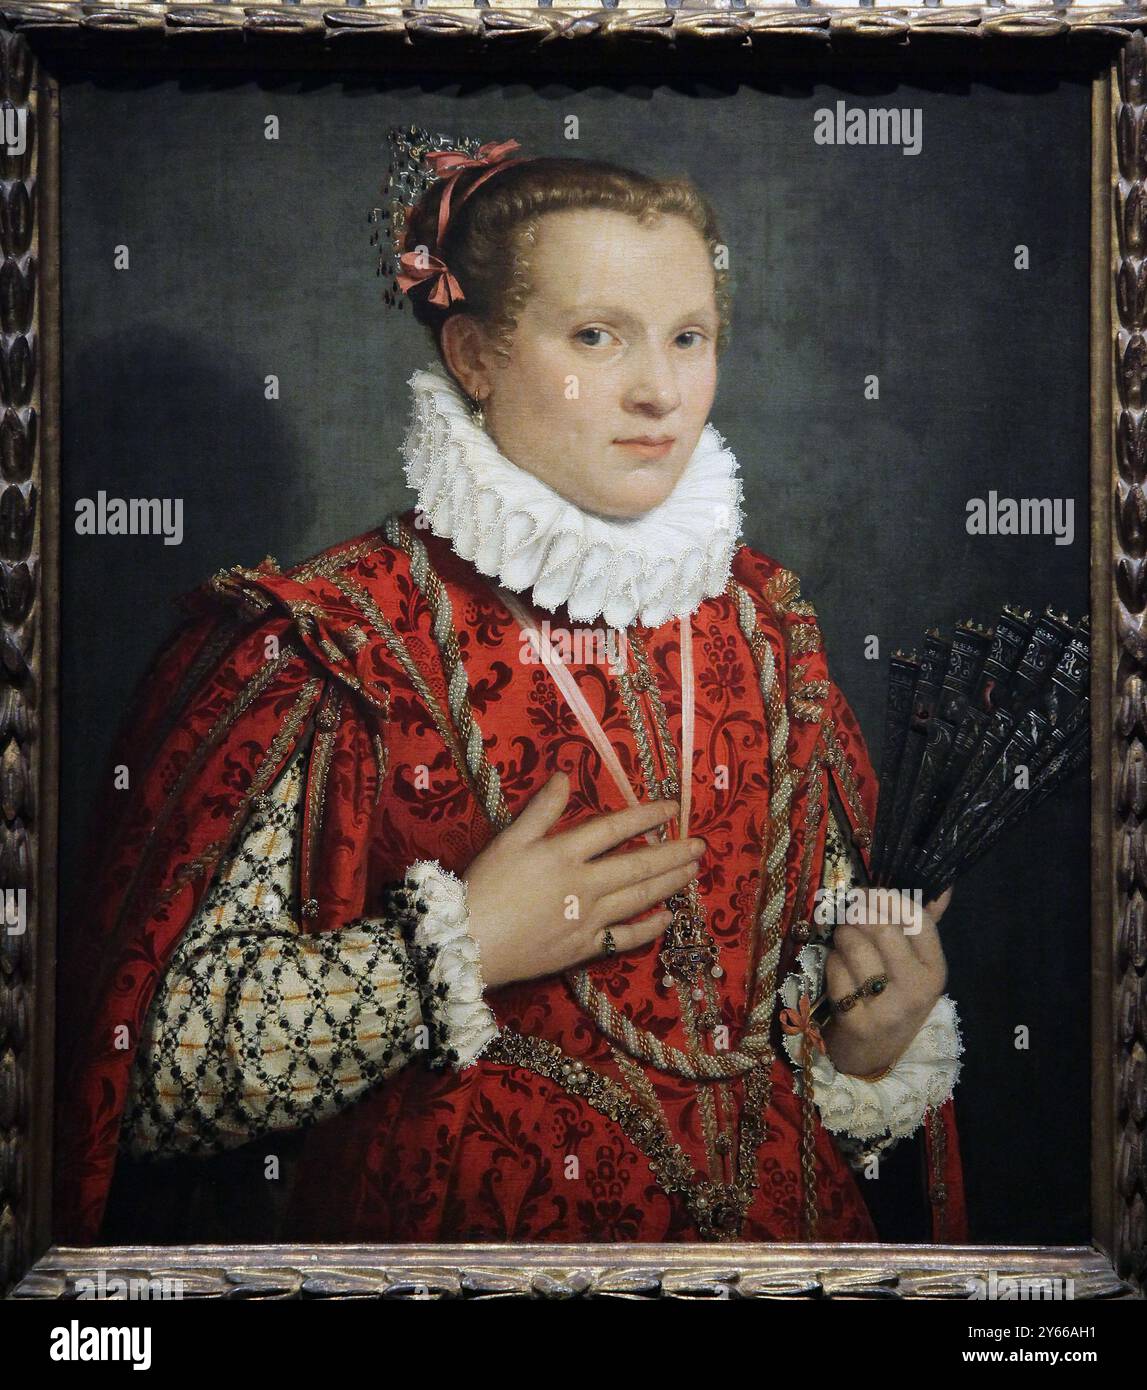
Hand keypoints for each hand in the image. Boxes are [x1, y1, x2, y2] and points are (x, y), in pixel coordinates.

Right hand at [463, 771, 703, 988]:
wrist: (468, 942)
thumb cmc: (485, 886)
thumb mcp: (508, 839)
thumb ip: (541, 809)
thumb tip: (564, 776)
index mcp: (565, 853)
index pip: (616, 828)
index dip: (648, 815)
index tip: (673, 807)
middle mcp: (586, 884)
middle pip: (639, 865)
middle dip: (673, 853)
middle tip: (701, 845)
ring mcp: (589, 919)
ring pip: (639, 898)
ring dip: (671, 883)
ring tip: (693, 871)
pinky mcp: (585, 948)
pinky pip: (626, 938)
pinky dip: (649, 928)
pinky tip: (668, 918)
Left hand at [820, 886, 951, 1077]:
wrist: (873, 1054)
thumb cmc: (893, 996)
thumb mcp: (914, 965)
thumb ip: (922, 924)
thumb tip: (943, 885)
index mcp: (935, 970)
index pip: (917, 918)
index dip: (888, 898)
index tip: (868, 893)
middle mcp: (917, 990)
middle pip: (882, 927)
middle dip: (857, 913)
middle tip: (848, 914)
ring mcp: (888, 1009)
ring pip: (854, 945)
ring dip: (841, 935)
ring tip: (843, 942)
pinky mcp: (857, 1022)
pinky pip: (835, 970)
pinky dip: (830, 962)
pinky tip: (838, 970)